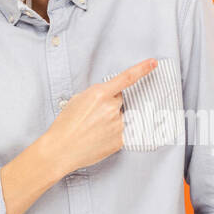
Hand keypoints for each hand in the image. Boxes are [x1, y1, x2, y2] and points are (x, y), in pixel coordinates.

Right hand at [41, 58, 156, 175]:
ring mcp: (118, 125)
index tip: (153, 63)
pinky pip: (121, 131)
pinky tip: (98, 138)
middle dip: (110, 105)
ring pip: (121, 117)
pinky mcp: (120, 140)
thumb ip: (97, 94)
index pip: (126, 78)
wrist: (61, 149)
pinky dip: (112, 133)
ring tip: (93, 129)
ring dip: (111, 120)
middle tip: (94, 116)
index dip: (142, 69)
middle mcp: (112, 108)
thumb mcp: (78, 100)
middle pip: (120, 100)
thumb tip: (109, 96)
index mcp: (100, 94)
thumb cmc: (65, 124)